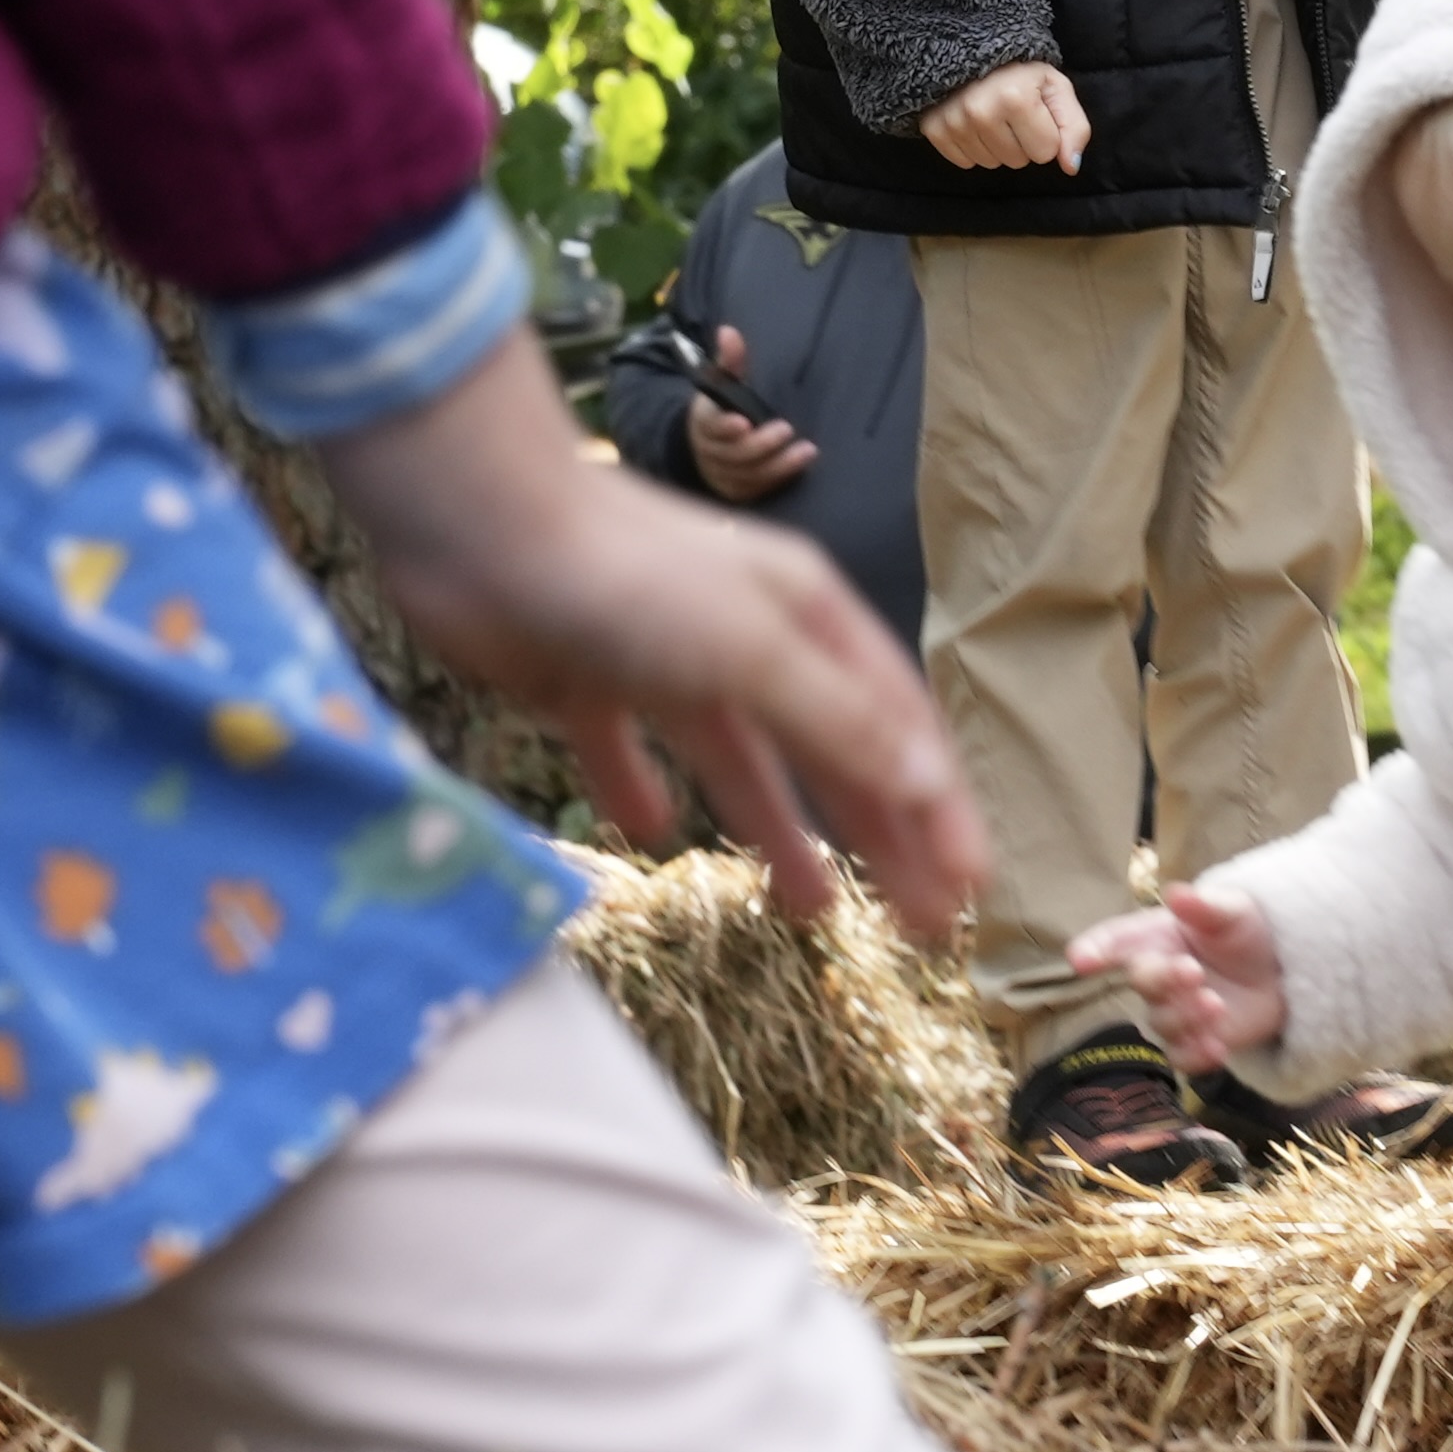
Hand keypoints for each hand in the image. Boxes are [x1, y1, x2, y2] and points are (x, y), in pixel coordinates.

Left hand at [316, 335, 984, 932]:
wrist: (482, 528)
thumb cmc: (634, 579)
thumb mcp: (756, 655)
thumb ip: (840, 723)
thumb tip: (928, 786)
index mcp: (807, 620)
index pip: (895, 725)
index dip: (935, 805)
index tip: (969, 882)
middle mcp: (747, 640)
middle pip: (830, 753)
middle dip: (877, 835)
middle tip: (916, 923)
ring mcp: (666, 663)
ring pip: (741, 764)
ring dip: (780, 832)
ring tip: (809, 913)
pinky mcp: (587, 685)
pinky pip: (627, 753)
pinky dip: (643, 792)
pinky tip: (653, 834)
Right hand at [684, 325, 818, 502]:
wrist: (707, 446)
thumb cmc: (722, 406)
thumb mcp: (722, 382)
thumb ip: (730, 360)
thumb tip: (728, 331)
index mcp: (704, 423)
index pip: (712, 427)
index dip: (726, 427)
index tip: (743, 422)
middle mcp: (711, 452)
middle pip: (734, 454)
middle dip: (761, 444)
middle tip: (787, 429)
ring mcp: (724, 475)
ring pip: (749, 475)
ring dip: (778, 465)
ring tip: (807, 451)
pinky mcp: (738, 491)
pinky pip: (758, 490)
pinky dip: (779, 479)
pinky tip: (801, 467)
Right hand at [921, 60, 1089, 173]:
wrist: (972, 49)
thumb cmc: (1021, 71)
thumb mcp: (1057, 88)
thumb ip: (1074, 127)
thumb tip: (1071, 167)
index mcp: (1016, 99)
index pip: (1045, 152)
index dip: (1045, 134)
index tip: (1034, 111)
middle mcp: (981, 112)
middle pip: (1018, 161)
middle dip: (1021, 141)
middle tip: (1012, 112)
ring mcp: (954, 122)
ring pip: (992, 164)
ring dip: (997, 146)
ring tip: (993, 115)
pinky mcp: (934, 129)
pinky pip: (965, 162)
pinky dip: (973, 148)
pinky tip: (974, 124)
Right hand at [1066, 882, 1285, 1070]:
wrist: (1278, 966)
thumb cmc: (1243, 929)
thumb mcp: (1230, 909)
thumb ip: (1203, 906)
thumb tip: (1177, 894)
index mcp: (1155, 936)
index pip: (1114, 941)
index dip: (1094, 949)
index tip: (1081, 959)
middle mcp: (1157, 975)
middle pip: (1141, 982)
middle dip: (1162, 979)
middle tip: (1193, 971)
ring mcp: (1174, 1011)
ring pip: (1163, 1023)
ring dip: (1185, 1016)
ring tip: (1215, 1004)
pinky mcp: (1195, 1041)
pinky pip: (1183, 1058)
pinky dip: (1197, 1056)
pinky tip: (1216, 1048)